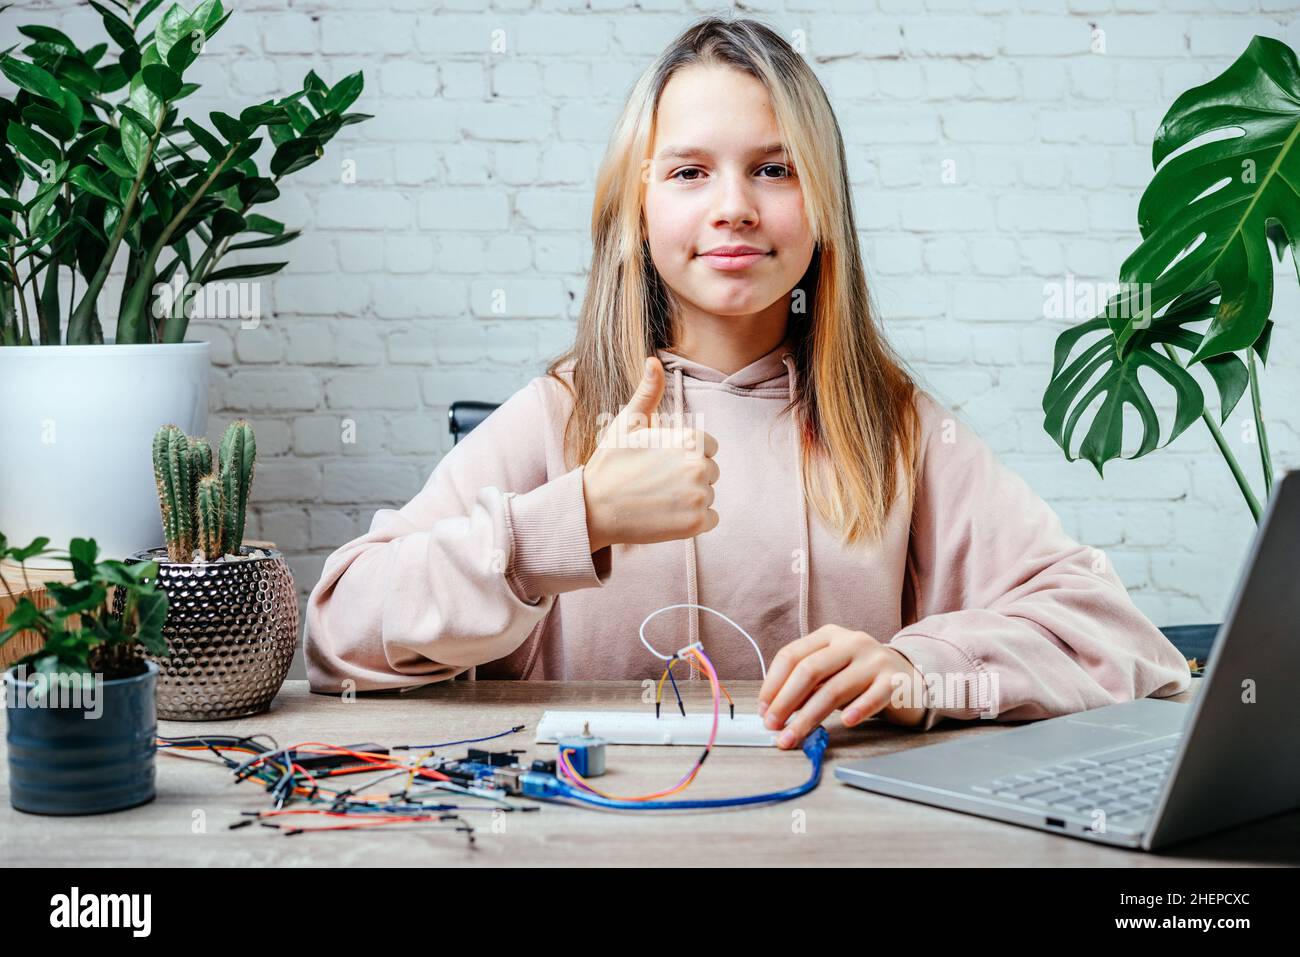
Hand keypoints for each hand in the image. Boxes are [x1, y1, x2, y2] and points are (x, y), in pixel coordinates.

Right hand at [582, 356, 719, 551]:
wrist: (593, 509)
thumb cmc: (610, 463)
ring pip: (708, 495)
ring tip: (658, 498)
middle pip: (710, 472)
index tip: (660, 463)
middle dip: (688, 477)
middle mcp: (701, 466)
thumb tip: (653, 360)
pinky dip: (693, 520)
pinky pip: (710, 519)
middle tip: (656, 482)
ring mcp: (699, 497)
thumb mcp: (628, 422)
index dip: (684, 454)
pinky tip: (667, 515)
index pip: (707, 447)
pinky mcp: (696, 524)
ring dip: (689, 499)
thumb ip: (648, 393)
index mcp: (691, 439)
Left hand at [757, 624, 926, 748]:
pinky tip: (844, 723)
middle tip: (772, 725)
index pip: (792, 655)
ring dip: (809, 717)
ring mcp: (875, 660)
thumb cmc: (861, 677)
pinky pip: (873, 697)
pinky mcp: (895, 681)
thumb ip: (807, 684)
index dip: (773, 683)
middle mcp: (852, 642)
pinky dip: (857, 710)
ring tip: (793, 736)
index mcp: (829, 635)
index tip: (763, 708)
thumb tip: (774, 709)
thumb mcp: (832, 672)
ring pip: (835, 689)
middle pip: (809, 671)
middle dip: (785, 701)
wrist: (909, 677)